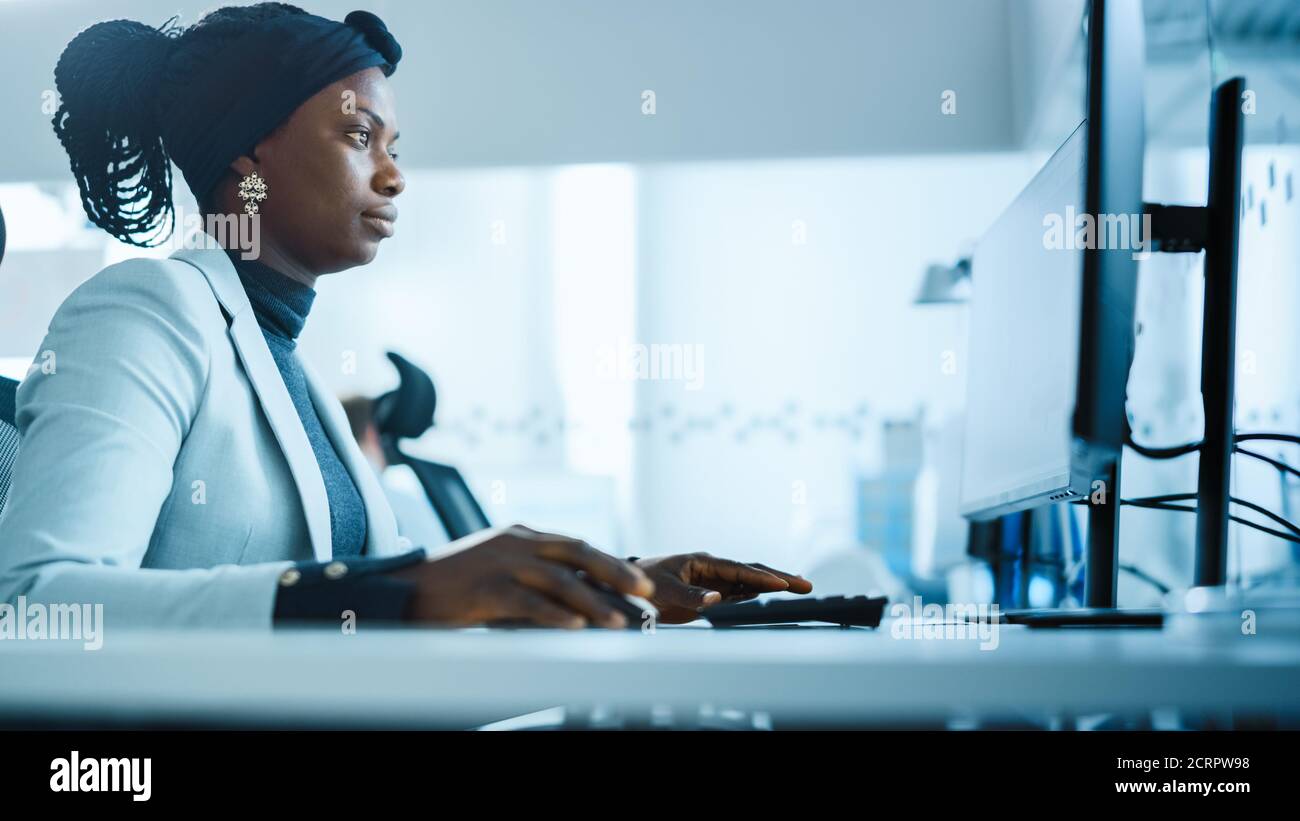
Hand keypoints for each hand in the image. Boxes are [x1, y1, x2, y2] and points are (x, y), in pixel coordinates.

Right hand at [392, 524, 653, 628]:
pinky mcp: (484, 587)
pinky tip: (575, 627)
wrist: (404, 588)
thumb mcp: (499, 569)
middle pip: (577, 552)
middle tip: (645, 592)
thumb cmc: (455, 586)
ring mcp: (500, 562)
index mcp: (521, 535)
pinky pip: (527, 601)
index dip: (612, 562)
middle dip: (616, 572)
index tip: (640, 582)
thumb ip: (533, 574)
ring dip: (593, 601)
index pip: (577, 545)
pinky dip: (554, 614)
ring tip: (618, 621)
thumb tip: (576, 594)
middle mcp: (516, 542)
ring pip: (558, 578)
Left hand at [633, 553, 812, 623]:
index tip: (782, 583)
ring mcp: (714, 583)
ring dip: (773, 586)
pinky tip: (774, 596)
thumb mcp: (663, 589)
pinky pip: (739, 595)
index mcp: (703, 562)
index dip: (761, 577)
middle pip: (752, 572)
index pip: (739, 569)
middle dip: (779, 577)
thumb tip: (716, 600)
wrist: (629, 587)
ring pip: (750, 584)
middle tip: (805, 585)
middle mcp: (713, 570)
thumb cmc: (645, 582)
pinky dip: (758, 595)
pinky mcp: (711, 595)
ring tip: (800, 588)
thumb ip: (689, 594)